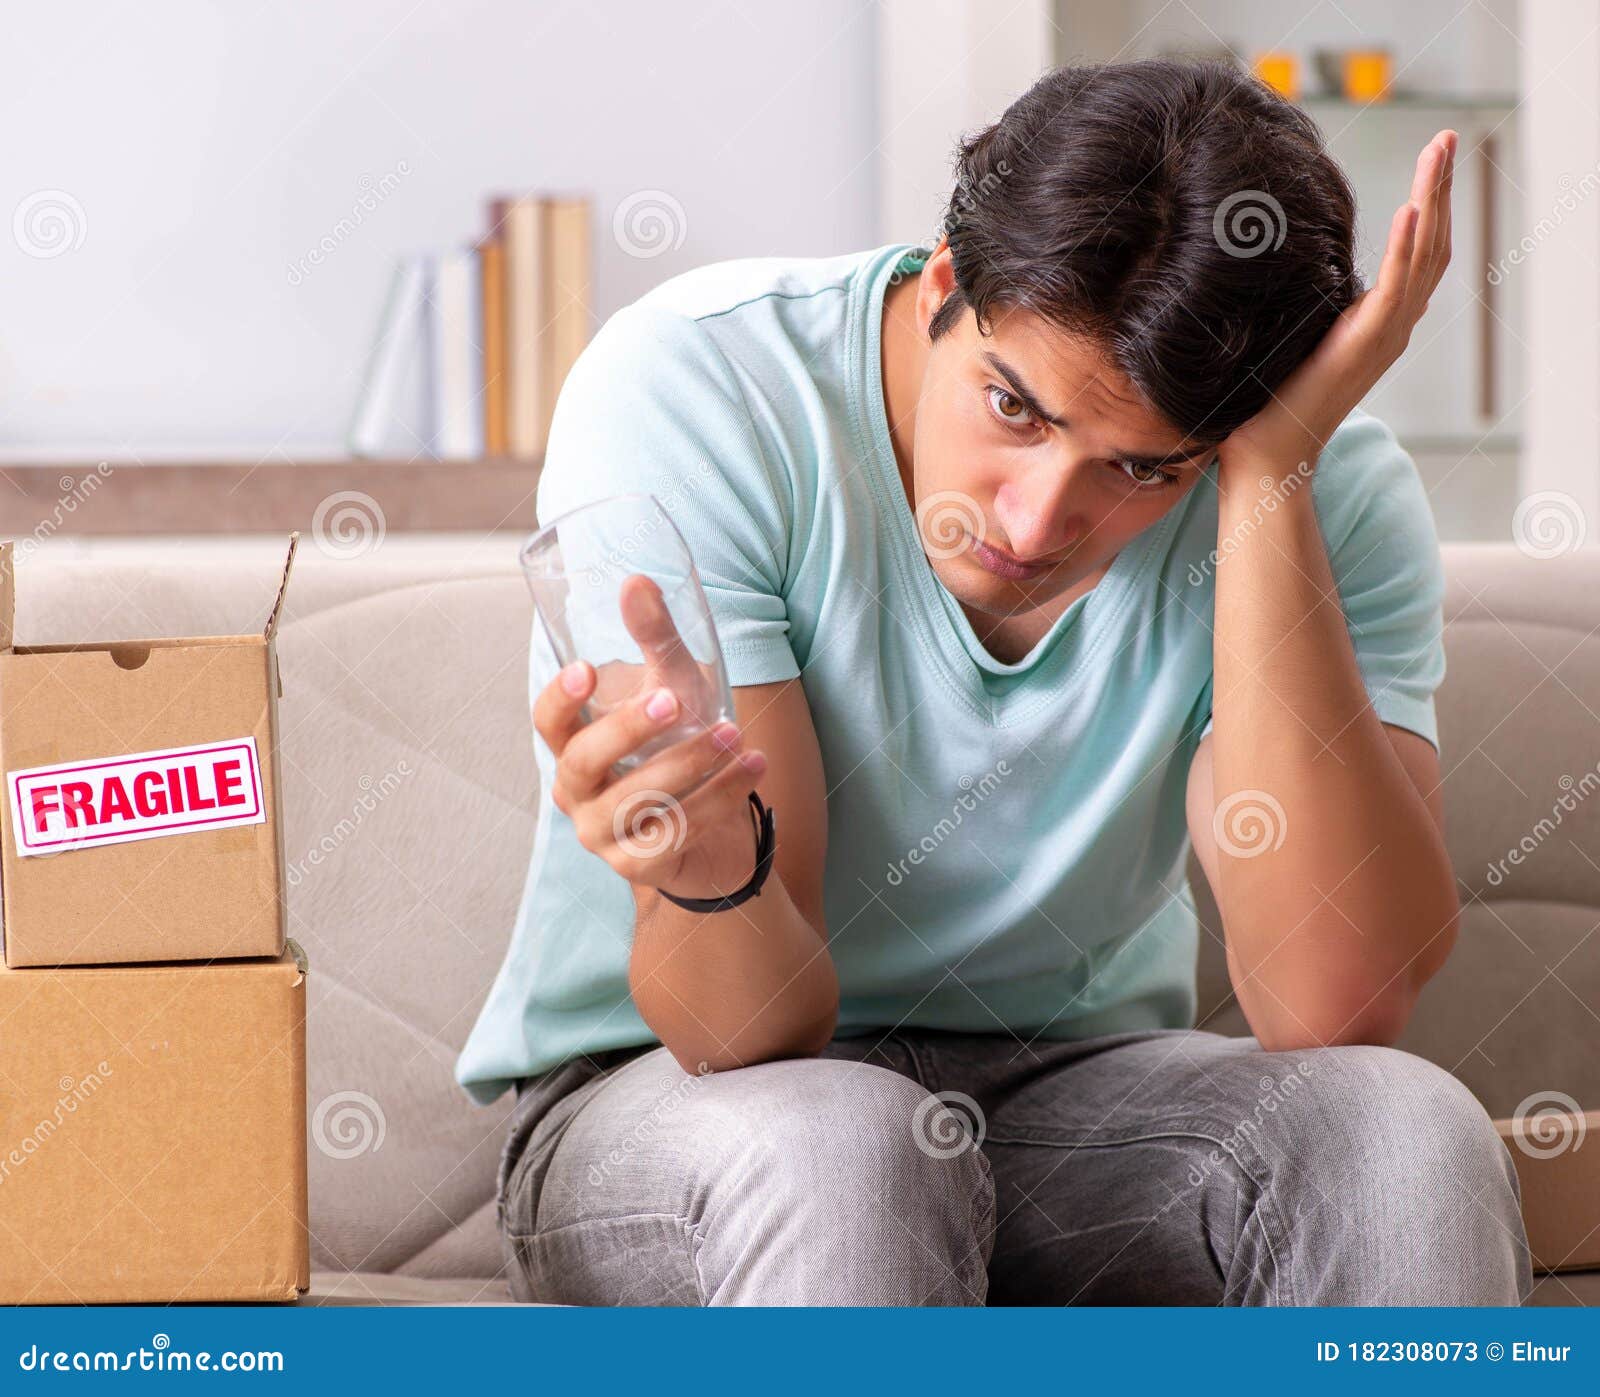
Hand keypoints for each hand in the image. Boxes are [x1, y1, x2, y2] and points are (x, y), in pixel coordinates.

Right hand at [533, 575, 768, 900]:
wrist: (717, 835)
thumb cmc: (683, 748)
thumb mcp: (676, 687)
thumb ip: (655, 640)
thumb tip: (637, 581)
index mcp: (573, 746)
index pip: (547, 722)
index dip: (560, 699)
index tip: (586, 669)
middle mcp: (576, 792)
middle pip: (585, 761)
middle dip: (629, 729)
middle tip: (675, 700)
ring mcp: (602, 834)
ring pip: (635, 799)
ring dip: (689, 763)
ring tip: (734, 732)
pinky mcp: (638, 867)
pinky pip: (675, 830)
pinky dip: (719, 796)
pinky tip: (752, 767)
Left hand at [1216, 130, 1456, 487]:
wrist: (1266, 454)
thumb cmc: (1268, 402)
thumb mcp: (1294, 334)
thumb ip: (1306, 299)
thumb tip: (1280, 261)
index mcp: (1378, 322)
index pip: (1419, 252)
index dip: (1429, 204)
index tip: (1431, 160)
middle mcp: (1393, 326)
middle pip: (1432, 243)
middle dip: (1441, 187)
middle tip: (1448, 139)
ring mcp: (1385, 336)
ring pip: (1424, 255)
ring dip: (1433, 199)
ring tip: (1439, 153)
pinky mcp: (1365, 344)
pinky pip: (1395, 288)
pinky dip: (1405, 246)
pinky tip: (1411, 207)